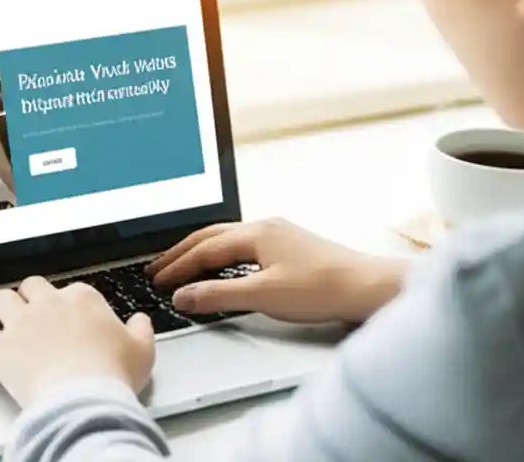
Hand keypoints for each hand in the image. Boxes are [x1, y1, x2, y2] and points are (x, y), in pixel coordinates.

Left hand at [0, 276, 154, 407]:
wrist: (83, 398)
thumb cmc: (113, 375)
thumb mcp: (143, 350)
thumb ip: (141, 330)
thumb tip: (140, 321)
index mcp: (83, 299)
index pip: (72, 291)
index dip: (71, 306)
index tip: (74, 322)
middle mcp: (49, 304)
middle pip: (32, 286)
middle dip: (32, 298)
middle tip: (38, 318)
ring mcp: (21, 323)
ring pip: (2, 299)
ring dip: (4, 309)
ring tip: (10, 325)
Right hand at [147, 219, 405, 322]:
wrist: (366, 287)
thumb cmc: (322, 289)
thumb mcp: (262, 296)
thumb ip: (218, 296)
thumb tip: (183, 295)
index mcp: (255, 233)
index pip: (204, 250)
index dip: (177, 266)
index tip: (157, 280)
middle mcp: (265, 227)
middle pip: (211, 237)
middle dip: (181, 253)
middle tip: (157, 268)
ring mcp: (280, 234)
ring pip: (228, 239)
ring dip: (201, 252)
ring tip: (181, 266)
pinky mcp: (291, 247)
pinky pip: (244, 245)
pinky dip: (222, 256)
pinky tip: (222, 268)